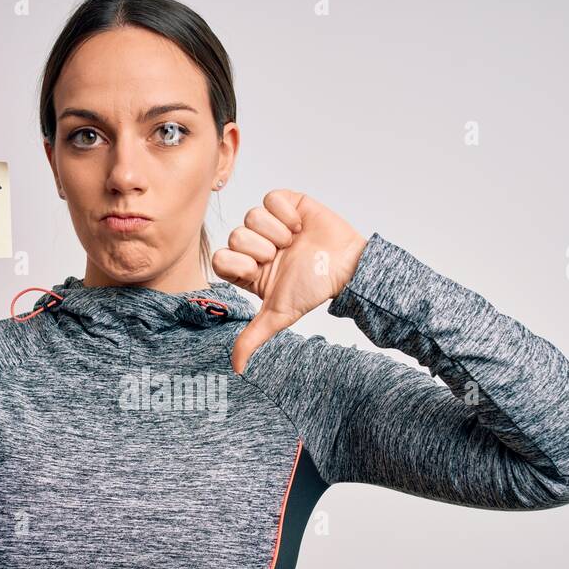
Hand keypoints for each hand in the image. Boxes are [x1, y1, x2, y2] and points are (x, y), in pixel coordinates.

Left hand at [212, 189, 366, 375]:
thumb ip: (253, 337)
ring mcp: (270, 223)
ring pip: (251, 216)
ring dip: (276, 231)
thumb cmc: (313, 290)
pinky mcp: (287, 204)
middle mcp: (255, 245)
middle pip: (235, 236)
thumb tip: (236, 369)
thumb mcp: (279, 315)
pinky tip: (299, 226)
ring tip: (294, 242)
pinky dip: (285, 212)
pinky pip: (271, 198)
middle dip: (260, 248)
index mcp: (247, 268)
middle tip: (281, 256)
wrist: (347, 268)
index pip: (221, 259)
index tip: (261, 271)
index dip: (238, 263)